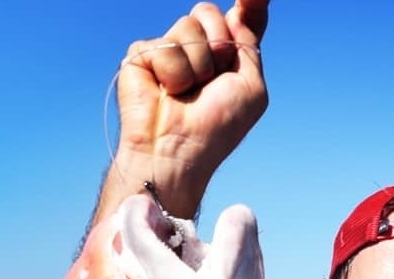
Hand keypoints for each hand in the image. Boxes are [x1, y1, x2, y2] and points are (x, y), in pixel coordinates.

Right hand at [94, 1, 268, 221]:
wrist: (179, 149)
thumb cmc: (217, 126)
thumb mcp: (251, 86)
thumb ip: (250, 44)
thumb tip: (242, 7)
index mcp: (227, 57)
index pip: (241, 18)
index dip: (250, 2)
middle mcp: (197, 50)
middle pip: (210, 12)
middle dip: (218, 44)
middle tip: (211, 81)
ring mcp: (168, 50)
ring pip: (188, 24)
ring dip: (197, 63)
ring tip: (187, 91)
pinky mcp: (142, 55)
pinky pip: (164, 44)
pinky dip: (173, 72)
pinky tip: (166, 92)